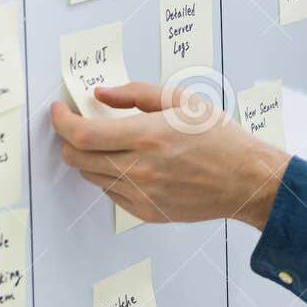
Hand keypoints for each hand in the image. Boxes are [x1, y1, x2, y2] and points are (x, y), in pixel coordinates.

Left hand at [48, 83, 289, 229]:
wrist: (246, 180)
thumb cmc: (220, 138)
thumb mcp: (182, 100)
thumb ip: (136, 94)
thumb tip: (101, 94)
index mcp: (148, 136)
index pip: (82, 134)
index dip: (62, 122)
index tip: (60, 111)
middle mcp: (140, 168)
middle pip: (78, 158)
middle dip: (69, 140)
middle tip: (78, 126)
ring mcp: (142, 194)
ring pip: (91, 177)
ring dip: (89, 158)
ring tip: (110, 144)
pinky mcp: (146, 212)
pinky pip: (111, 193)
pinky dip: (109, 176)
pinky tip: (129, 164)